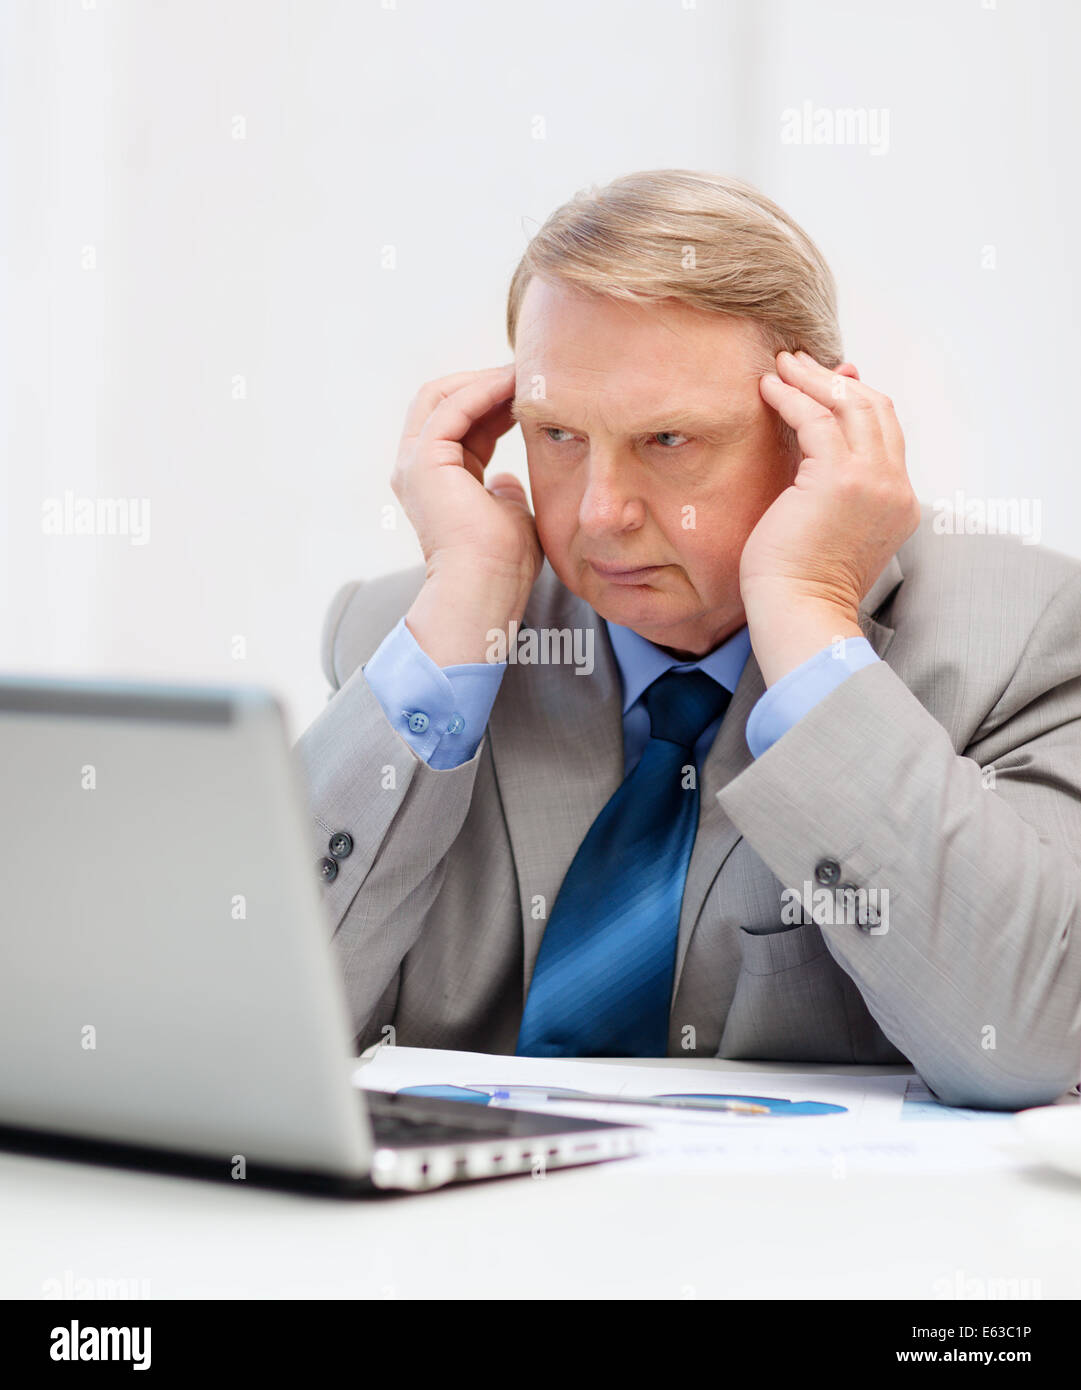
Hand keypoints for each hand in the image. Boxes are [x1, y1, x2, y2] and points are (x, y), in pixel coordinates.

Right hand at [391, 365, 542, 666]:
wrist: (486, 588)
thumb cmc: (503, 566)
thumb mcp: (509, 516)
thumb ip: (504, 493)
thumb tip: (507, 481)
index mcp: (437, 481)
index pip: (462, 423)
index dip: (496, 402)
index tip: (533, 393)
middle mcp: (417, 468)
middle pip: (443, 401)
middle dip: (484, 383)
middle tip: (527, 374)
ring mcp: (415, 462)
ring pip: (442, 396)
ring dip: (485, 381)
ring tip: (524, 373)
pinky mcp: (424, 459)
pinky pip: (452, 407)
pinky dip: (482, 390)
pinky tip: (513, 385)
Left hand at [741, 350, 920, 685]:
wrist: (801, 613)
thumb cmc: (801, 584)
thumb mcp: (829, 527)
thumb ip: (831, 487)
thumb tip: (815, 446)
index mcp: (898, 502)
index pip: (886, 432)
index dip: (857, 398)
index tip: (827, 379)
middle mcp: (894, 486)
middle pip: (874, 408)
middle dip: (834, 378)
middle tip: (798, 361)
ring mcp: (873, 480)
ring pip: (849, 404)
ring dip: (812, 378)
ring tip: (780, 365)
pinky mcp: (839, 478)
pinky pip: (816, 419)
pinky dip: (791, 397)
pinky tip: (768, 389)